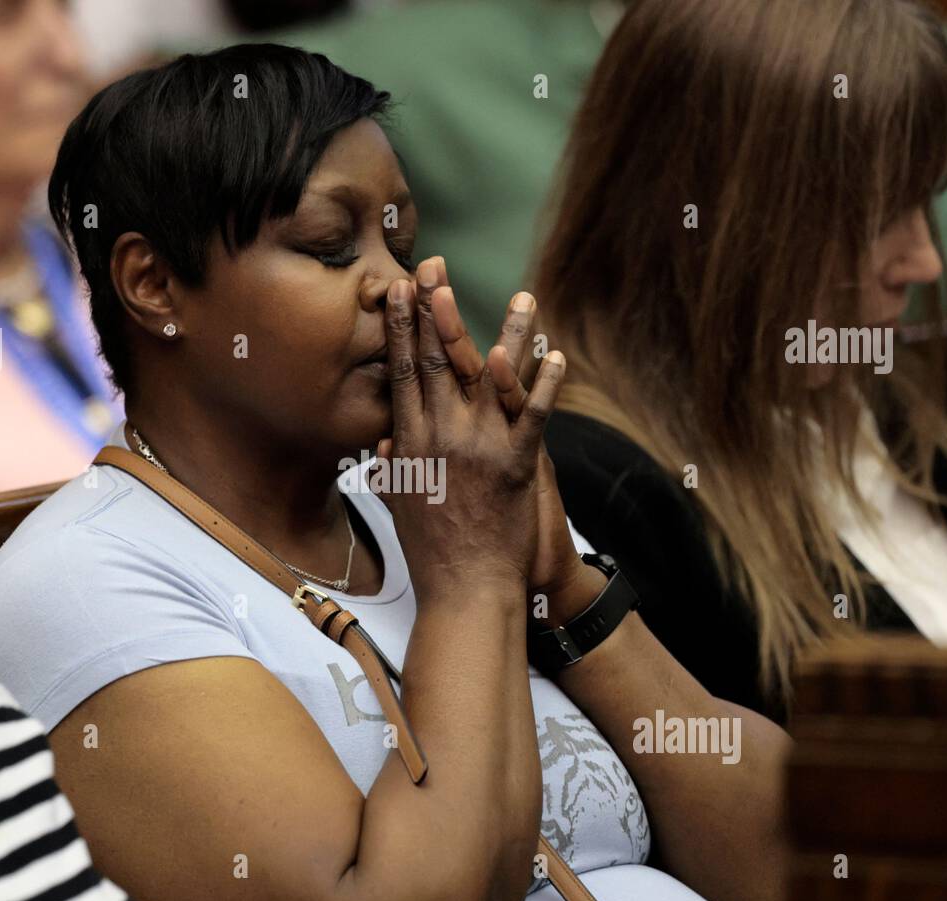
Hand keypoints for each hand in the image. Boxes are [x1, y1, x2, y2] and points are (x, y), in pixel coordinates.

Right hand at [376, 258, 566, 604]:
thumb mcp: (401, 504)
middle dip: (435, 307)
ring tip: (523, 296)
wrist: (464, 589)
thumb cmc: (431, 552)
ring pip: (492, 378)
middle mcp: (440, 436)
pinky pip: (535, 414)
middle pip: (436, 359)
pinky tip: (559, 354)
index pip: (401, 372)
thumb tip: (388, 443)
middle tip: (433, 265)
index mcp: (410, 444)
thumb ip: (396, 467)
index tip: (396, 291)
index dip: (399, 327)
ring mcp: (478, 448)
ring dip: (509, 333)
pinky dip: (547, 383)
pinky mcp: (515, 464)